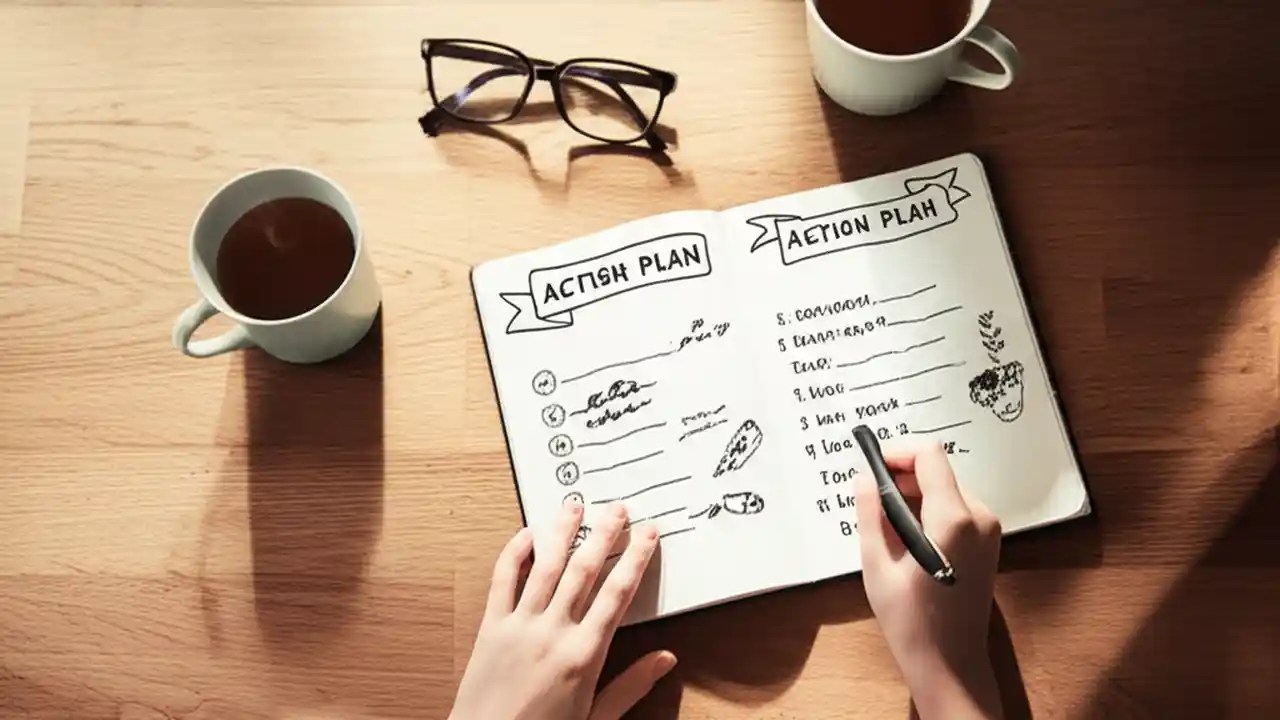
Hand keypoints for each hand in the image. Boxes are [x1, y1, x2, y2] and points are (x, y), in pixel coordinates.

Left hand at [450, 501, 676, 719]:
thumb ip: (631, 686)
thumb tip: (666, 659)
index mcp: (584, 655)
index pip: (617, 594)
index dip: (636, 559)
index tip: (648, 533)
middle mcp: (552, 633)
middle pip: (584, 571)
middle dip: (604, 535)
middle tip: (618, 508)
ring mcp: (519, 626)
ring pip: (545, 566)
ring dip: (562, 532)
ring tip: (575, 505)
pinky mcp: (490, 628)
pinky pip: (502, 580)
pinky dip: (514, 553)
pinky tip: (526, 534)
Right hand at [854, 442, 1002, 719]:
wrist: (950, 662)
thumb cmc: (910, 621)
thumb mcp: (877, 564)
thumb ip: (870, 513)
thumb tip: (865, 478)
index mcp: (952, 519)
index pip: (929, 455)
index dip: (897, 451)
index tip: (872, 464)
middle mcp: (979, 516)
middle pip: (938, 469)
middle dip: (902, 474)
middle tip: (871, 496)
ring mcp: (988, 528)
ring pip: (946, 486)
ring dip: (914, 493)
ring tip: (885, 522)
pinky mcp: (989, 540)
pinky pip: (956, 506)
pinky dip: (929, 508)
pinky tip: (908, 536)